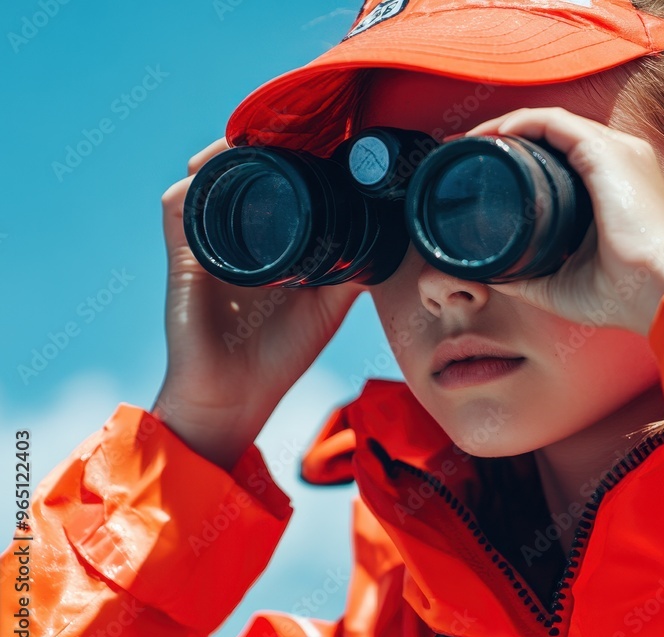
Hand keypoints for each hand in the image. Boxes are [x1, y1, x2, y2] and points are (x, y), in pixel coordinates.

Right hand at [153, 139, 363, 469]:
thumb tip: (391, 239)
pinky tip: (222, 164)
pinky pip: (181, 204)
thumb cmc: (281, 353)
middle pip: (242, 169)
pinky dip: (199, 180)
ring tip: (264, 135)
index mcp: (268, 240)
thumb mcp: (329, 304)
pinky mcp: (182, 255)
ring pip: (210, 174)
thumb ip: (354, 272)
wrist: (235, 396)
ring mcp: (205, 240)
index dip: (294, 153)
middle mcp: (235, 232)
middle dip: (266, 141)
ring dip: (232, 150)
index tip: (325, 132)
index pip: (276, 181)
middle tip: (298, 123)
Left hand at [465, 108, 663, 334]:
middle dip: (507, 138)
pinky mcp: (607, 153)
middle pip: (555, 135)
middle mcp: (621, 161)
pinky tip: (496, 135)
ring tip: (473, 140)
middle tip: (467, 152)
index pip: (564, 158)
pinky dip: (521, 123)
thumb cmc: (628, 296)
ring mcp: (617, 152)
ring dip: (507, 126)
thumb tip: (495, 274)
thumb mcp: (566, 286)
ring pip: (551, 122)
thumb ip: (532, 277)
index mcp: (617, 187)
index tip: (484, 171)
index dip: (523, 158)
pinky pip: (555, 122)